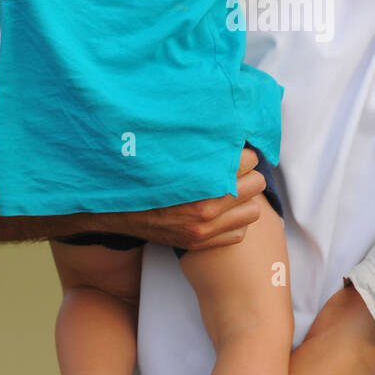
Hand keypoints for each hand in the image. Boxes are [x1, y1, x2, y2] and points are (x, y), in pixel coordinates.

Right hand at [92, 146, 266, 250]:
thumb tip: (229, 132)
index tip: (232, 154)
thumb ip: (201, 147)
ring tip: (228, 194)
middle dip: (246, 175)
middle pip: (257, 182)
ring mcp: (205, 228)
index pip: (249, 159)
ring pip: (254, 210)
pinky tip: (218, 214)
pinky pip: (239, 232)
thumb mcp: (172, 154)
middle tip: (233, 172)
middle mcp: (206, 206)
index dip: (241, 154)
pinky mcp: (201, 242)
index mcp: (201, 178)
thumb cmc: (147, 178)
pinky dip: (231, 224)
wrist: (117, 211)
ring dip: (243, 202)